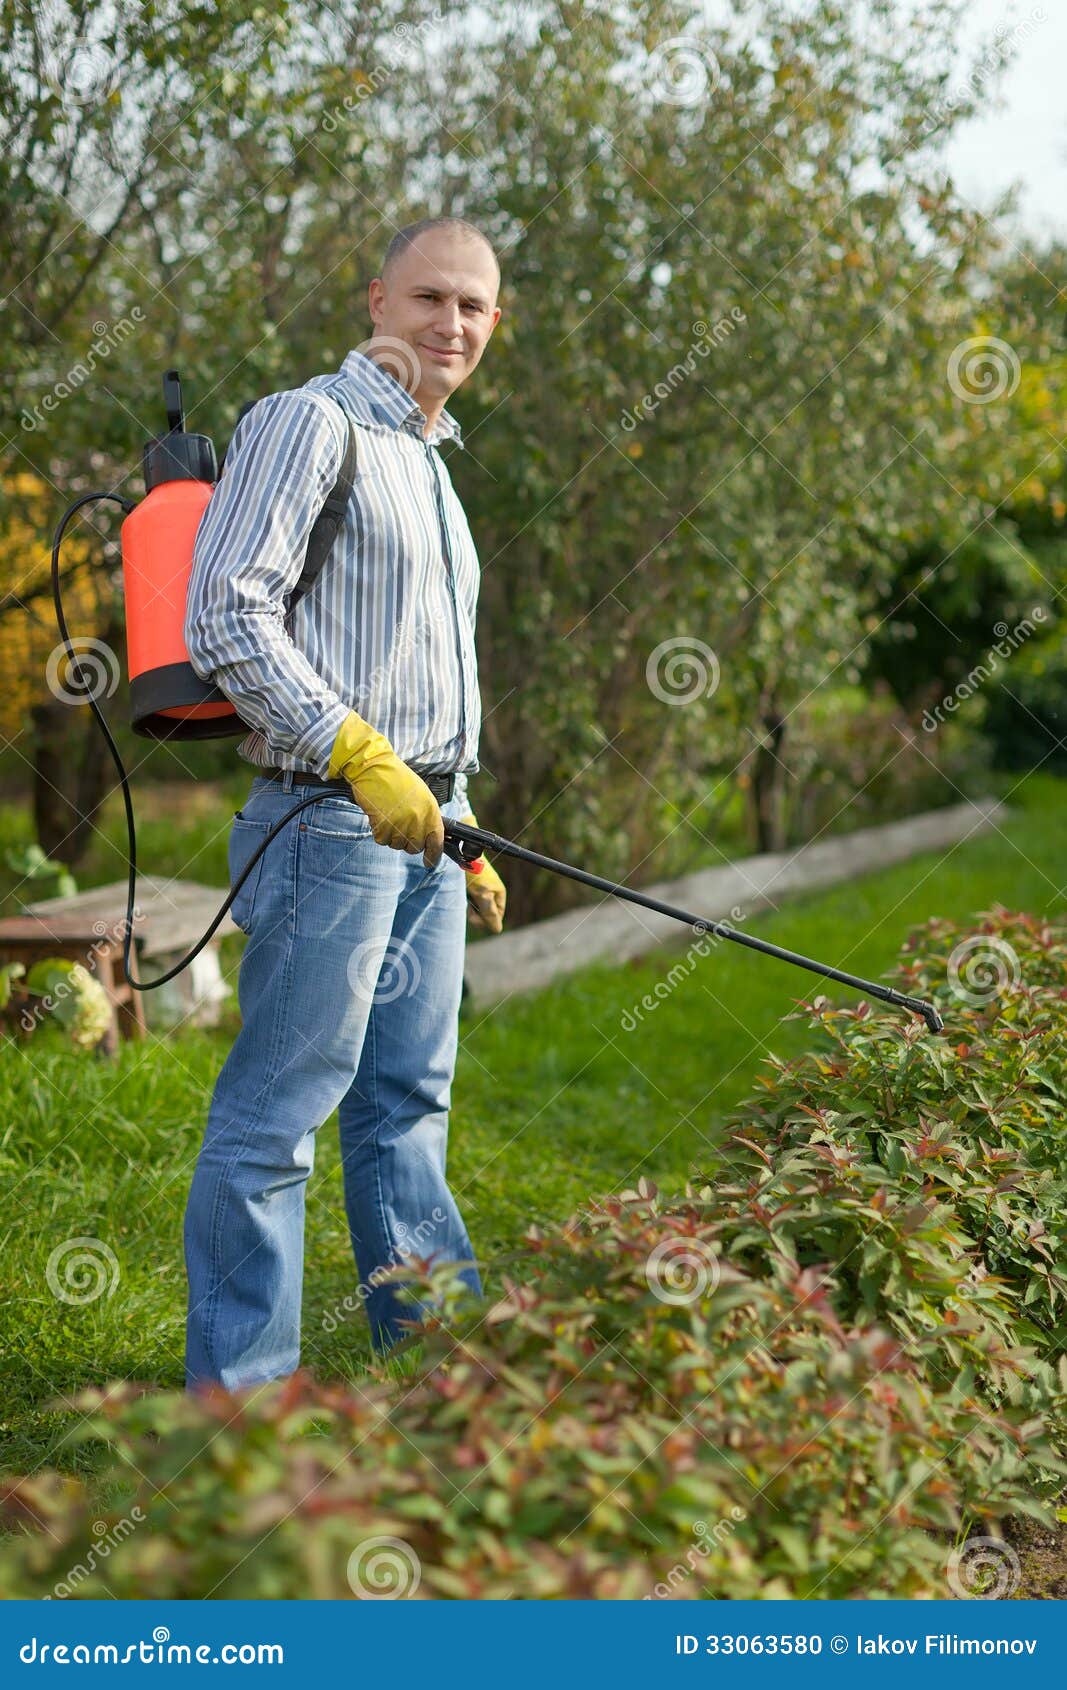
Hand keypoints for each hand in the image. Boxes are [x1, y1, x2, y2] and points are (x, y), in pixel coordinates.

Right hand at [327, 711, 443, 867]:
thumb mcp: (421, 796)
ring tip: (389, 815)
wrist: (375, 768)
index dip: (433, 856)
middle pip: (414, 847)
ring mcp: (400, 826)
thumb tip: (428, 835)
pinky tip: (379, 816)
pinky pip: (382, 840)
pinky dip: (379, 831)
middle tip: (399, 825)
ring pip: (397, 845)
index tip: (429, 862)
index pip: (436, 843)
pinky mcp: (383, 827)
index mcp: (431, 812)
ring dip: (392, 835)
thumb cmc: (397, 779)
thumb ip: (426, 816)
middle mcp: (418, 822)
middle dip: (407, 841)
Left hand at [458, 812, 505, 932]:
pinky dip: (463, 899)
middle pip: (484, 916)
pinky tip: (460, 891)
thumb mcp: (483, 894)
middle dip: (474, 913)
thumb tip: (497, 930)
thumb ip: (490, 913)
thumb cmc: (474, 872)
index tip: (472, 910)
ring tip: (463, 893)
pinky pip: (468, 901)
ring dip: (467, 905)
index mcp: (499, 895)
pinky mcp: (470, 887)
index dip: (483, 920)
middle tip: (467, 900)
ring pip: (475, 909)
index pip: (495, 919)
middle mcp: (491, 893)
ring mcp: (481, 890)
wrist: (460, 852)